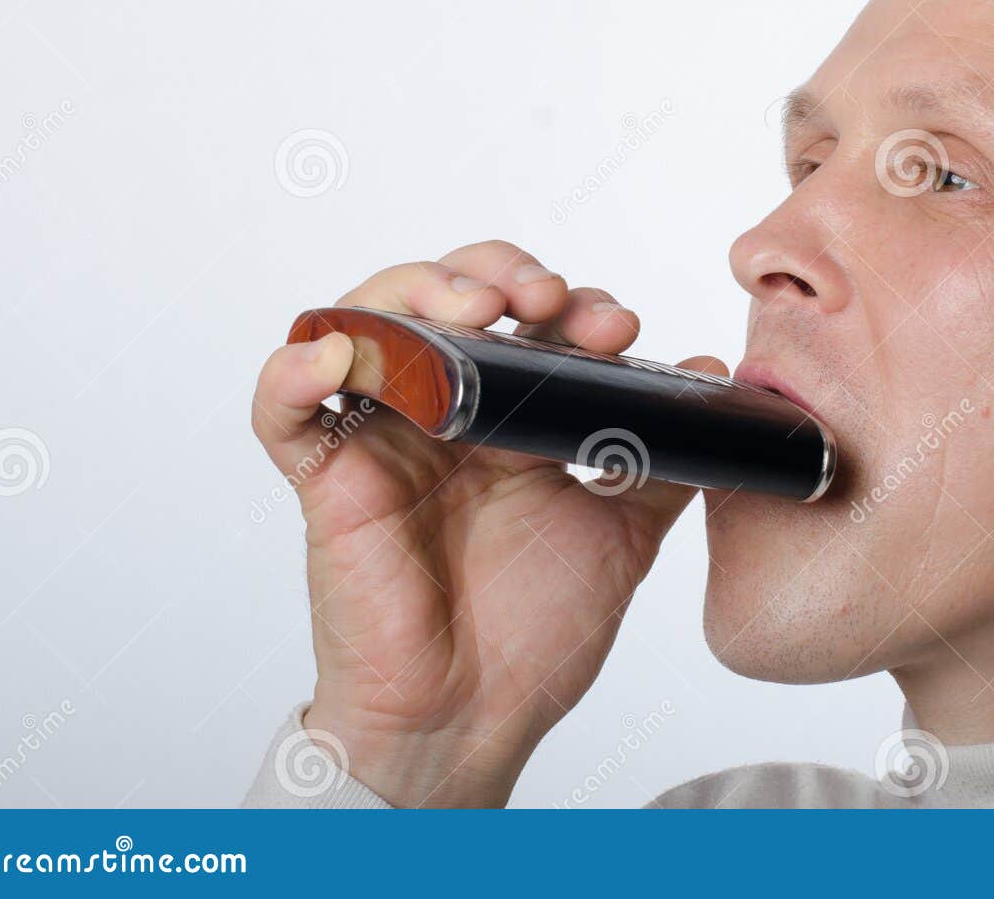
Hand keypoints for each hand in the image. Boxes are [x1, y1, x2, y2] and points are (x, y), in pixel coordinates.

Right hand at [250, 240, 722, 805]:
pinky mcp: (329, 482)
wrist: (477, 720)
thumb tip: (711, 374)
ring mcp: (382, 439)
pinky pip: (282, 411)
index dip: (570, 304)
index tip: (619, 328)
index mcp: (508, 415)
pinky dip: (291, 371)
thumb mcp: (625, 533)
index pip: (524, 317)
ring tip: (472, 309)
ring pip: (366, 323)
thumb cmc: (537, 633)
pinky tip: (331, 355)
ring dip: (413, 292)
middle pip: (442, 295)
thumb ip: (664, 457)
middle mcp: (441, 413)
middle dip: (496, 273)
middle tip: (549, 300)